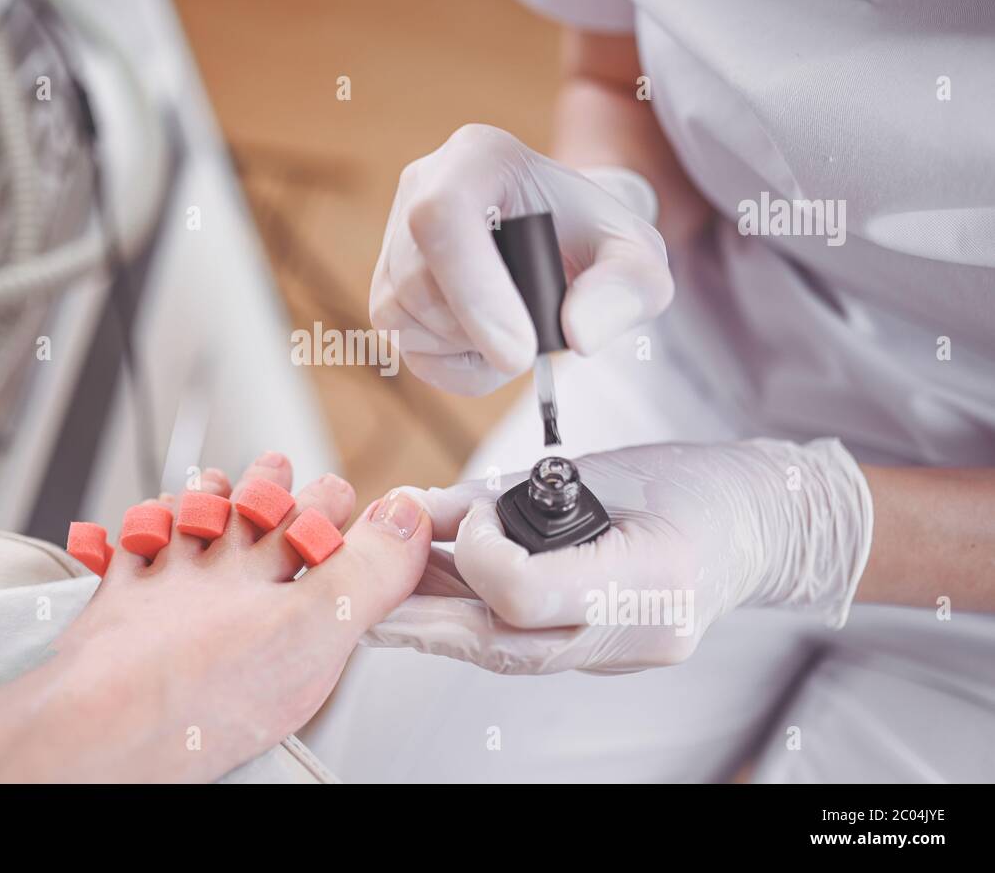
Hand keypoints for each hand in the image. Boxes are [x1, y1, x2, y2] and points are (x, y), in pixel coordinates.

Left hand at [364, 439, 873, 673]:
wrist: (762, 523)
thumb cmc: (697, 482)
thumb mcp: (599, 468)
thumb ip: (503, 495)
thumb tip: (416, 508)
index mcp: (652, 576)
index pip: (526, 595)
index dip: (474, 555)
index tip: (464, 517)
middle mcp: (637, 631)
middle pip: (503, 644)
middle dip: (421, 621)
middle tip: (359, 603)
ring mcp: (624, 653)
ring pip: (507, 654)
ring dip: (438, 623)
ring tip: (382, 596)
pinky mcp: (608, 654)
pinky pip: (528, 646)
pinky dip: (477, 621)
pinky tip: (435, 598)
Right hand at [369, 124, 670, 395]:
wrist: (558, 240)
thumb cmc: (591, 238)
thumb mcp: (636, 253)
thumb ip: (628, 288)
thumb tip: (577, 331)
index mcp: (477, 156)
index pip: (442, 216)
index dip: (473, 291)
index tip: (519, 352)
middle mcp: (420, 188)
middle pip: (419, 284)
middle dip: (480, 333)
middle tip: (535, 341)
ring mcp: (394, 240)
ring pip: (404, 318)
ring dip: (470, 347)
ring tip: (516, 323)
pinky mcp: (386, 288)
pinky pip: (406, 348)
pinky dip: (456, 363)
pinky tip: (488, 337)